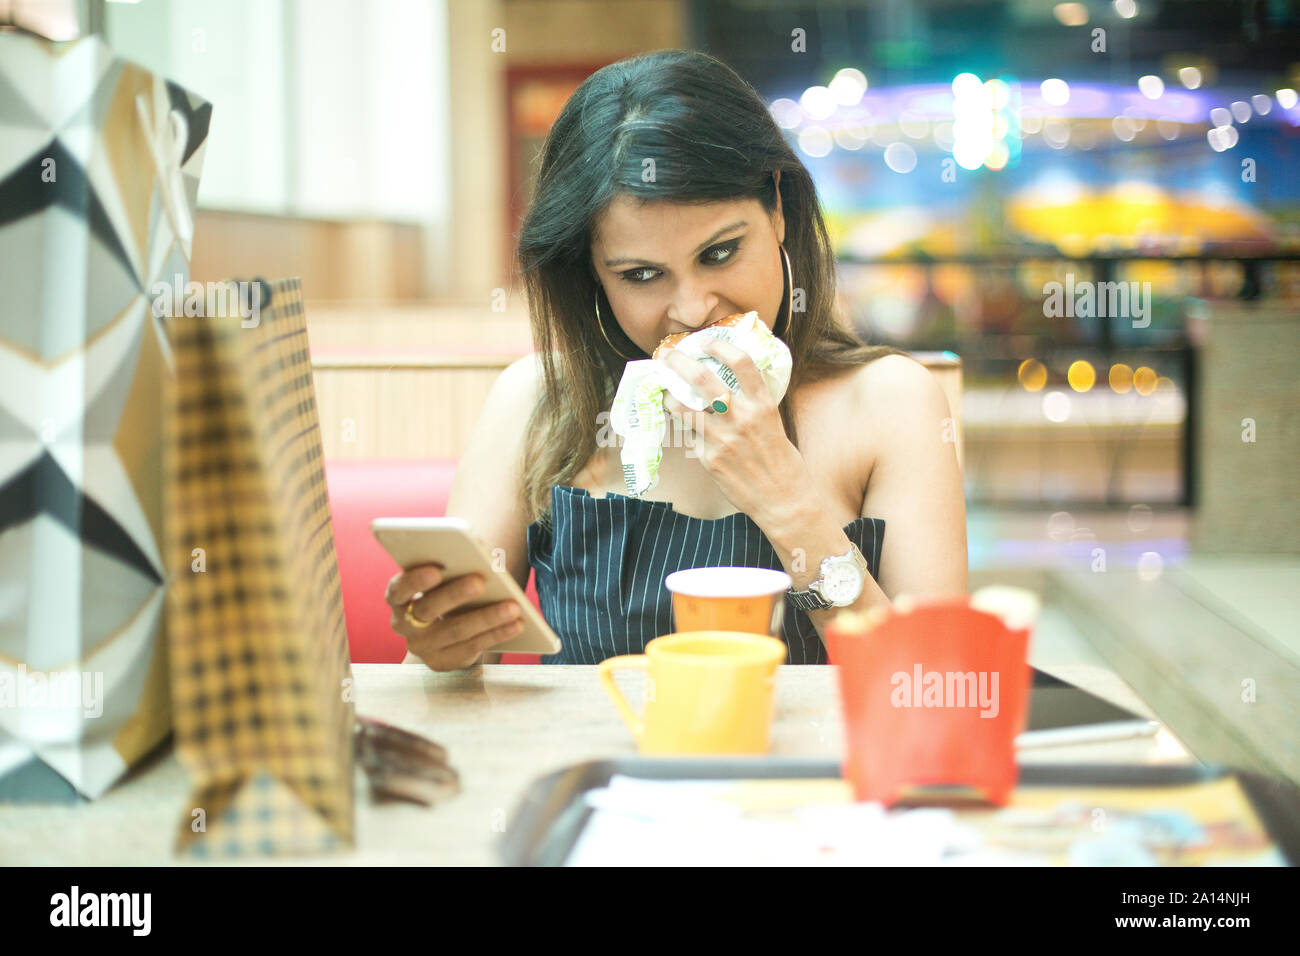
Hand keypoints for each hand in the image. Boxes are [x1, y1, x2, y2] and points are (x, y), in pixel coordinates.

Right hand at [384, 564, 524, 670]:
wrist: (440, 635)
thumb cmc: (445, 593)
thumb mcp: (443, 580)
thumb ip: (453, 567)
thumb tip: (483, 555)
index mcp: (398, 598)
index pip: (398, 589)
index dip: (414, 580)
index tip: (436, 569)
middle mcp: (404, 624)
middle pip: (427, 610)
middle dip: (455, 594)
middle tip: (480, 581)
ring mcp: (422, 647)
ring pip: (455, 631)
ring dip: (486, 617)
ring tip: (513, 606)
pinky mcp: (443, 662)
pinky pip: (472, 647)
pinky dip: (497, 634)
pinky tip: (517, 624)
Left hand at [660, 336, 807, 524]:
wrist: (783, 499)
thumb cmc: (781, 461)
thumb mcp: (773, 423)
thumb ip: (752, 404)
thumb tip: (728, 384)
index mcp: (763, 404)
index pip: (741, 362)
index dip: (720, 345)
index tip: (706, 340)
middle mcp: (742, 417)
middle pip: (703, 379)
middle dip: (680, 362)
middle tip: (669, 355)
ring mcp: (723, 439)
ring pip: (684, 408)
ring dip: (669, 395)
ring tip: (664, 390)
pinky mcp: (710, 458)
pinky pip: (690, 436)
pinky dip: (685, 428)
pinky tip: (683, 426)